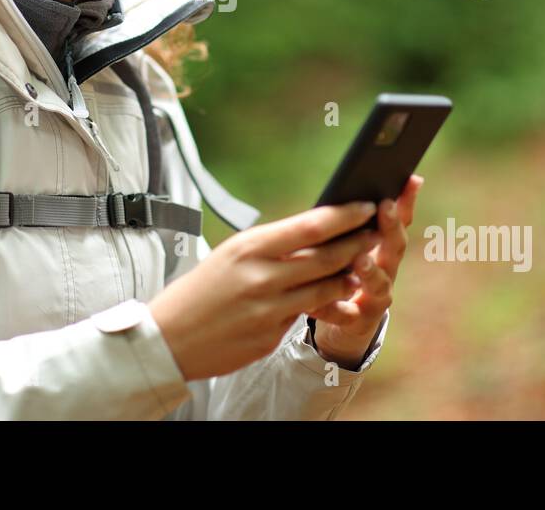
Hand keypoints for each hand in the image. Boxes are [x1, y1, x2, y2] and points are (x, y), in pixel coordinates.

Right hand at [149, 200, 383, 381]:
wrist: (168, 337)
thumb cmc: (199, 290)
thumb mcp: (231, 255)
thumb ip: (271, 247)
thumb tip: (313, 234)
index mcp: (250, 247)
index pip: (311, 226)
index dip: (345, 215)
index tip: (365, 205)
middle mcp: (262, 277)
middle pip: (327, 257)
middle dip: (358, 245)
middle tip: (376, 234)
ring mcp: (268, 310)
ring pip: (325, 290)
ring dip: (348, 278)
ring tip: (361, 268)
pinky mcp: (270, 337)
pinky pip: (305, 318)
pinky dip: (322, 306)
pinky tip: (335, 300)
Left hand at [309, 174, 422, 369]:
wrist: (344, 326)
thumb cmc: (343, 274)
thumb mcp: (346, 245)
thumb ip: (349, 223)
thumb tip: (345, 185)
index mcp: (383, 247)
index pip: (400, 220)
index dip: (407, 200)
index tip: (411, 179)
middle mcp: (386, 270)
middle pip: (395, 247)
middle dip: (392, 226)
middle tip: (385, 206)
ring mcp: (376, 297)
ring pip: (380, 284)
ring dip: (372, 271)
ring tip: (361, 260)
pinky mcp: (357, 320)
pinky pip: (348, 315)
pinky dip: (336, 308)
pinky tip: (325, 304)